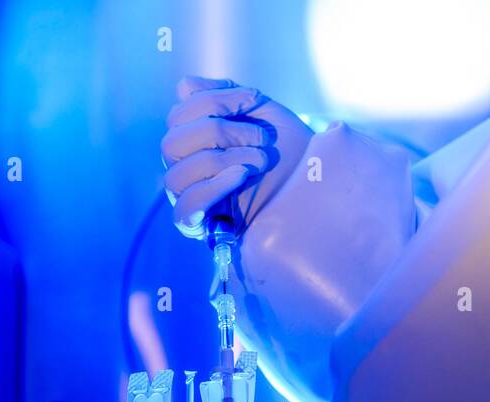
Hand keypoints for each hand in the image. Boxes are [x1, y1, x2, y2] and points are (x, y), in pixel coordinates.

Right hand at [162, 76, 312, 239]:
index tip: (253, 99)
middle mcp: (187, 167)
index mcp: (196, 139)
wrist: (318, 189)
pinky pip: (185, 209)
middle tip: (259, 137)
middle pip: (171, 143)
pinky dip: (212, 188)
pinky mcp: (200, 226)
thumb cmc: (292, 152)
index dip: (212, 99)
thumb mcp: (262, 114)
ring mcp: (190, 198)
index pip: (178, 113)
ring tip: (259, 161)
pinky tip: (241, 176)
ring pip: (177, 176)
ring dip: (220, 161)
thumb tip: (186, 86)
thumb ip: (224, 95)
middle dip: (216, 131)